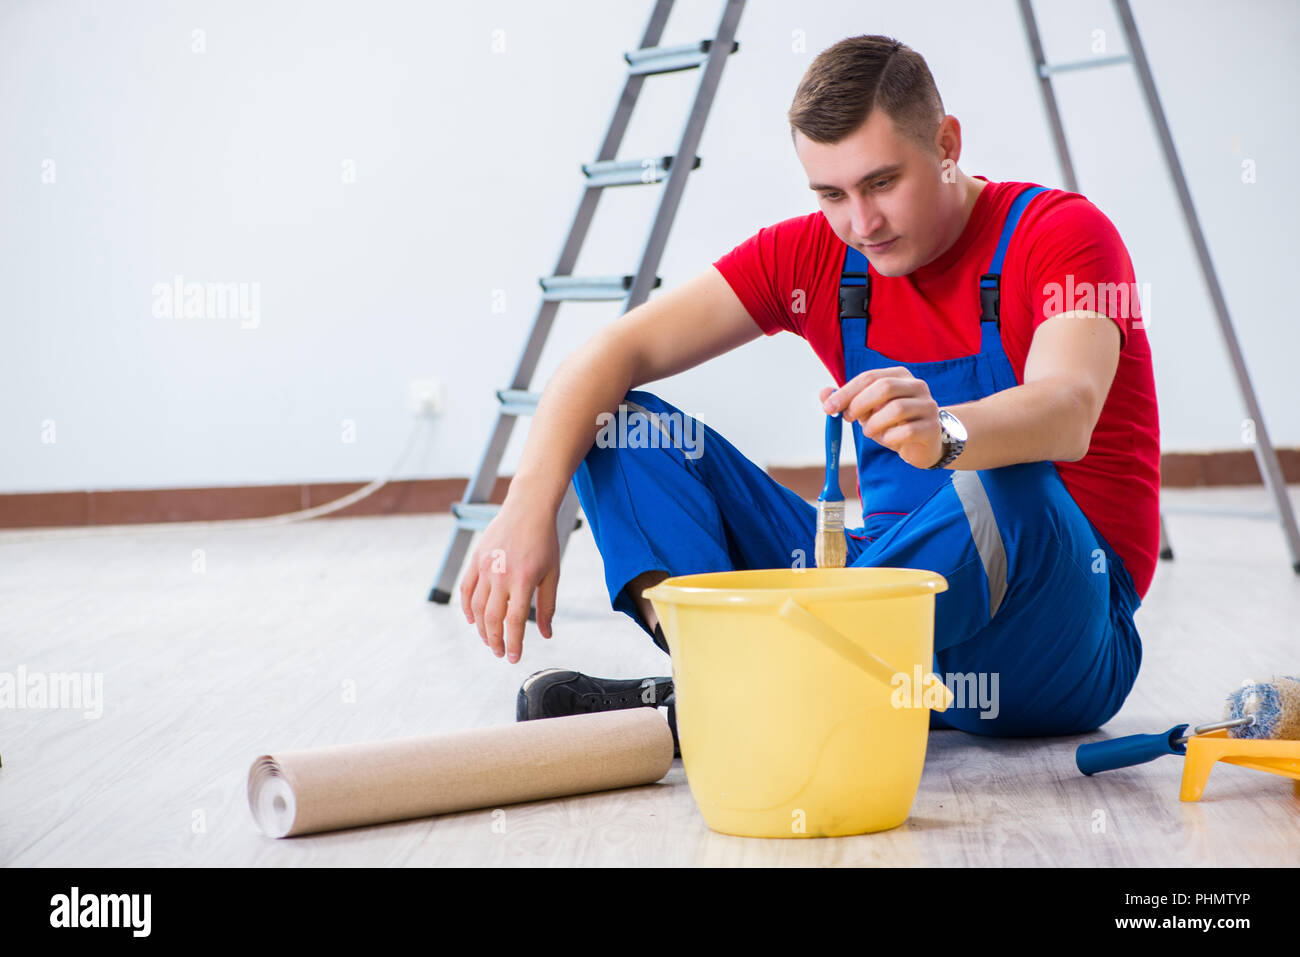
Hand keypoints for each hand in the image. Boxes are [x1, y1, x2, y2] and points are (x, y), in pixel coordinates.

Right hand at [460, 498, 560, 663]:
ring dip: (481, 628)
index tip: (513, 658)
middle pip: (492, 618)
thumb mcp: (552, 574)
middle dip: (495, 641)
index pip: (515, 621)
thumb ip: (547, 606)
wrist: (528, 508)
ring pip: (476, 607)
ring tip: (489, 640)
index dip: (513, 643)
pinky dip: (467, 608)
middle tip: (500, 653)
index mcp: (524, 579)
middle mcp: (501, 574)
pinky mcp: (476, 559)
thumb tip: (546, 634)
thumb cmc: (544, 541)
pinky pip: (466, 589)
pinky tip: (473, 620)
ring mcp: (485, 566)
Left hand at [820, 367, 944, 469]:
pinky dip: (890, 437)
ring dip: (874, 423)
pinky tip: (887, 440)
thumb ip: (847, 401)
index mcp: (899, 376)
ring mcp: (927, 406)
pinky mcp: (932, 428)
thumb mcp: (867, 411)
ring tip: (869, 432)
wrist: (924, 444)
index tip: (829, 408)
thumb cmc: (892, 424)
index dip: (846, 392)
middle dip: (860, 404)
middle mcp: (917, 386)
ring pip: (897, 409)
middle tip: (848, 419)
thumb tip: (824, 394)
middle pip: (885, 387)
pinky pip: (907, 431)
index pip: (869, 377)